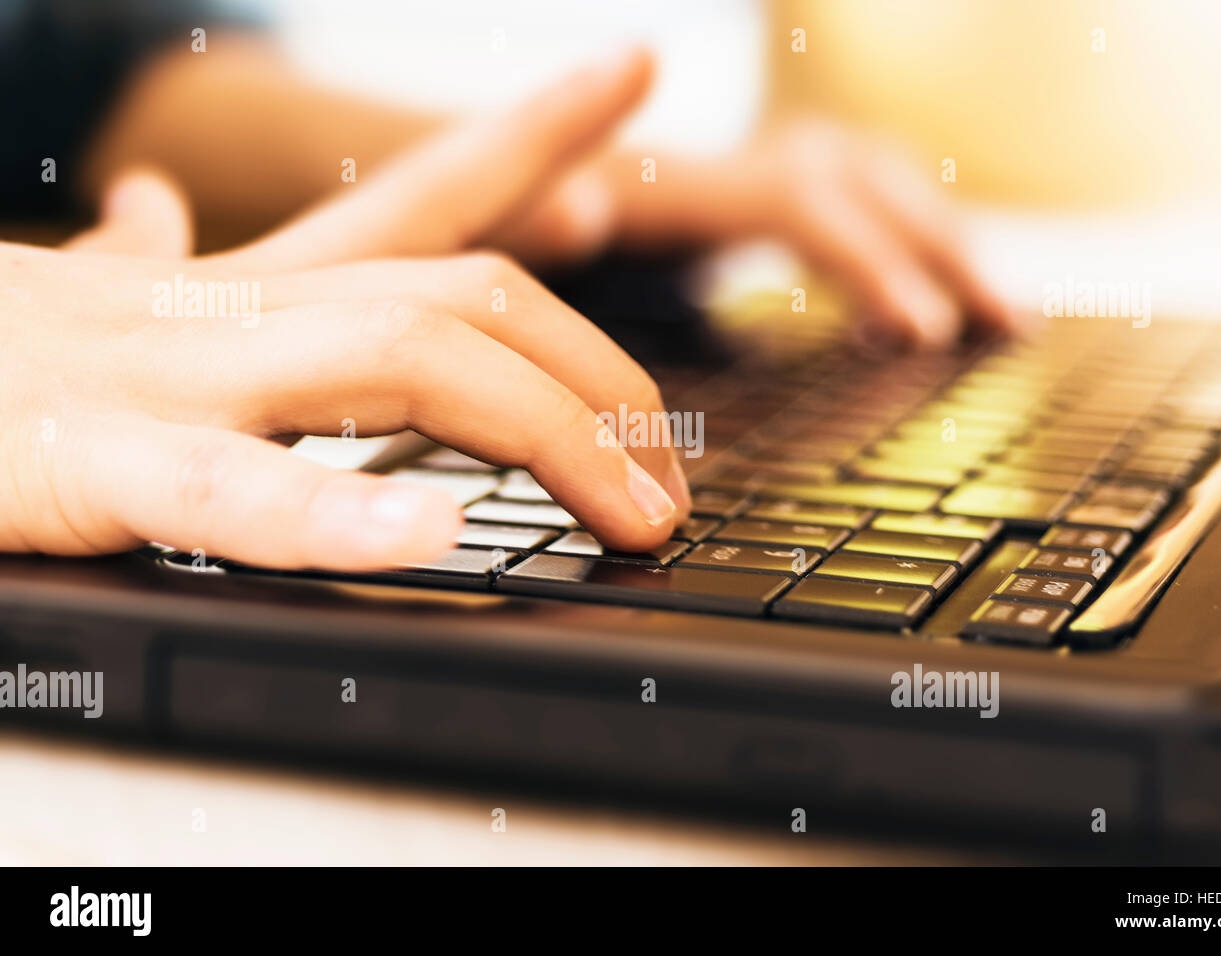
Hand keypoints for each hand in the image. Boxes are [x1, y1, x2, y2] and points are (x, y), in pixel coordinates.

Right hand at [0, 53, 688, 570]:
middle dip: (601, 369)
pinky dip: (339, 511)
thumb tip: (152, 213)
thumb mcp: (72, 298)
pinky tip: (436, 537)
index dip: (534, 128)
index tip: (630, 78)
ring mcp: (171, 380)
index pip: (421, 185)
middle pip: (465, 291)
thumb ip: (134, 264)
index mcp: (244, 285)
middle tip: (677, 458)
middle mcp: (235, 310)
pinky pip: (233, 488)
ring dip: (545, 432)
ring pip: (400, 357)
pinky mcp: (89, 465)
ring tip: (634, 510)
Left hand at [495, 118, 1022, 347]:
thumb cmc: (450, 225)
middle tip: (1001, 323)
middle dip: (934, 243)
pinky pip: (826, 218)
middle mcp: (706, 170)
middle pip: (853, 176)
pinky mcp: (723, 219)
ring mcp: (721, 191)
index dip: (867, 256)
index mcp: (660, 178)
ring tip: (989, 312)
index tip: (922, 330)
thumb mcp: (475, 232)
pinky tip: (897, 312)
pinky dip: (878, 252)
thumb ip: (521, 216)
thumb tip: (580, 203)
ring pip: (853, 185)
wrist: (439, 194)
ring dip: (924, 238)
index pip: (798, 200)